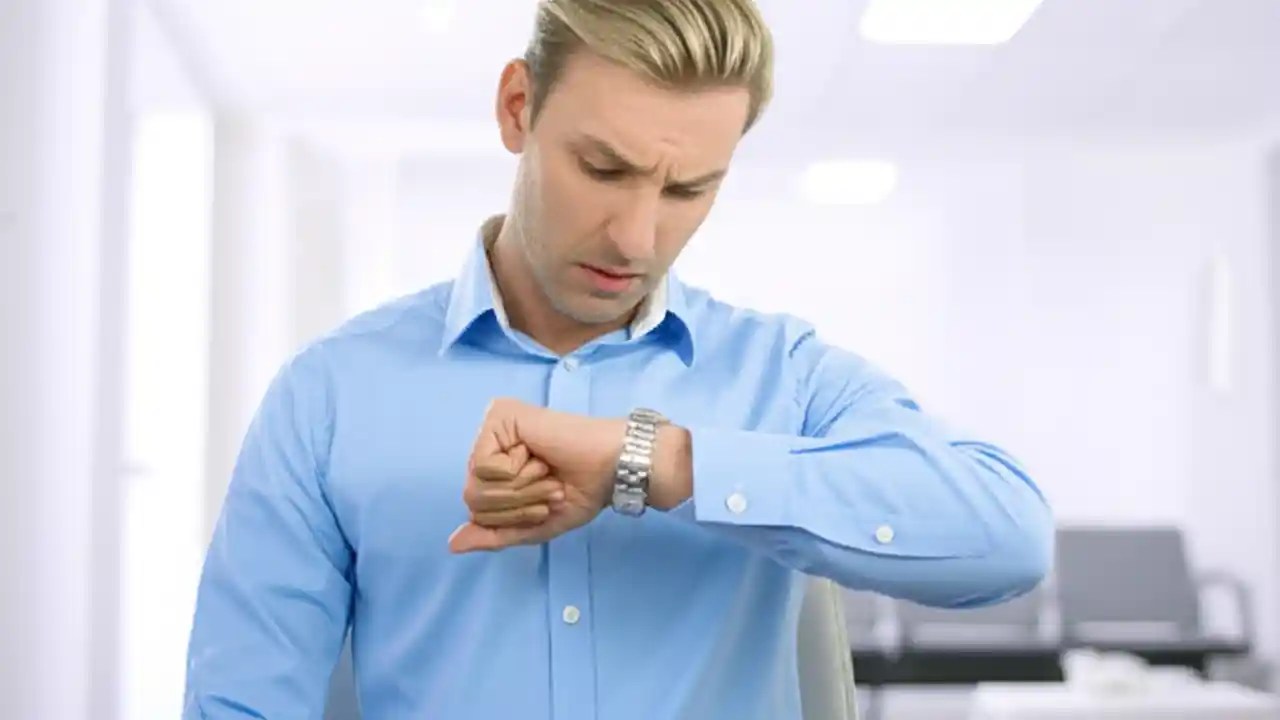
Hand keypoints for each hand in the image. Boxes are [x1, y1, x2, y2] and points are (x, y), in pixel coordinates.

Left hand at [448, 398, 624, 552]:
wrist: (610, 468)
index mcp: (495, 467)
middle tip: (549, 485)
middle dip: (516, 505)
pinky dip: (516, 472)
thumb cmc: (580, 491)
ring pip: (477, 485)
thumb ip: (494, 535)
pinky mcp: (499, 416)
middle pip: (472, 499)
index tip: (547, 500)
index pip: (476, 510)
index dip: (512, 517)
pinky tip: (538, 457)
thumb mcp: (533, 526)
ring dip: (521, 490)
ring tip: (547, 472)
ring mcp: (492, 428)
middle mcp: (489, 444)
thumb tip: (453, 545)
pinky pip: (484, 465)